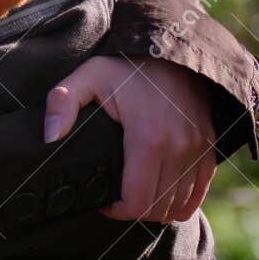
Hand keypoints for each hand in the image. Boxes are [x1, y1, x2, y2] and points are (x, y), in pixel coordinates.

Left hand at [42, 54, 216, 223]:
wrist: (172, 48)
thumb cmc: (128, 66)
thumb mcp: (89, 75)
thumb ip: (62, 103)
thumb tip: (49, 136)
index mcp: (148, 138)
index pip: (136, 201)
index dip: (116, 211)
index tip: (103, 202)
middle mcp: (180, 148)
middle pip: (157, 208)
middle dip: (133, 212)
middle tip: (116, 200)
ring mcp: (199, 148)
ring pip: (179, 205)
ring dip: (156, 210)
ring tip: (136, 198)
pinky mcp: (209, 146)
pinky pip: (198, 193)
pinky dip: (181, 202)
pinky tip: (162, 194)